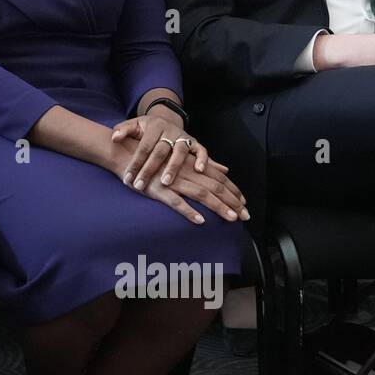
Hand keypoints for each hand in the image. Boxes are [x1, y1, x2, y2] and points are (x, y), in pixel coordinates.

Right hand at [107, 137, 247, 224]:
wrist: (127, 154)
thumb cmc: (156, 158)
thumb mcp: (183, 159)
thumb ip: (206, 164)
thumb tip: (226, 170)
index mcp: (193, 166)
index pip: (219, 179)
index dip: (233, 190)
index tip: (245, 203)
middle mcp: (187, 172)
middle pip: (215, 187)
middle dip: (232, 201)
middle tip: (246, 216)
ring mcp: (173, 181)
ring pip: (201, 194)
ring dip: (218, 207)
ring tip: (232, 219)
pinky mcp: (158, 190)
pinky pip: (175, 201)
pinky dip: (188, 211)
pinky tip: (200, 220)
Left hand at [112, 114, 215, 189]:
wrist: (166, 120)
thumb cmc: (146, 128)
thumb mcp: (133, 125)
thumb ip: (122, 130)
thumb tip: (114, 138)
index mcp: (154, 127)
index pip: (143, 147)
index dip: (135, 163)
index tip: (127, 179)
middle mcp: (170, 131)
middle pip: (159, 152)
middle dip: (149, 170)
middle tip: (140, 186)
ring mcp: (183, 137)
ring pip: (180, 152)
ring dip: (173, 167)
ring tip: (165, 183)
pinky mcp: (194, 142)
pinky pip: (201, 150)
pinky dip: (202, 159)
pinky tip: (199, 171)